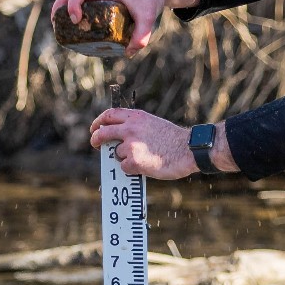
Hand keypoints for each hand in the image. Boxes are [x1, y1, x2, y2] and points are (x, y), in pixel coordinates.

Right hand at [50, 0, 199, 57]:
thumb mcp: (149, 17)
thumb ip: (142, 35)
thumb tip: (128, 53)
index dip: (72, 4)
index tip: (76, 20)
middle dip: (59, 8)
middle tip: (57, 26)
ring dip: (63, 10)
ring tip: (62, 29)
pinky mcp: (102, 1)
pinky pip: (82, 3)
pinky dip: (74, 12)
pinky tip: (77, 30)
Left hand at [89, 109, 236, 179]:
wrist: (189, 149)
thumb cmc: (175, 139)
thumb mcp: (154, 124)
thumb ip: (136, 127)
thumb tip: (119, 138)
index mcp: (136, 117)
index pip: (109, 115)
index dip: (99, 122)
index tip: (95, 128)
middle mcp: (130, 129)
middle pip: (102, 133)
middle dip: (95, 139)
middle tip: (95, 144)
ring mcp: (131, 145)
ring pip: (116, 154)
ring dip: (125, 158)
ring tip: (143, 158)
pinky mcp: (134, 161)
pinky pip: (124, 167)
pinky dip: (132, 169)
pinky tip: (146, 166)